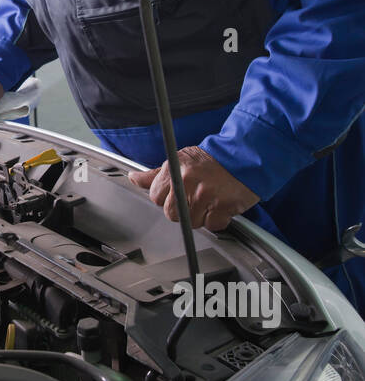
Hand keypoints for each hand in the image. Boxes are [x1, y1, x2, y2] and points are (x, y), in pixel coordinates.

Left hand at [127, 145, 258, 230]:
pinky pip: (212, 225)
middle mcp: (188, 181)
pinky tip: (221, 205)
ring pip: (191, 222)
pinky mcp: (222, 206)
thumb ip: (156, 174)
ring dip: (201, 216)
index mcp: (175, 169)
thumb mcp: (181, 160)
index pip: (155, 196)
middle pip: (171, 213)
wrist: (245, 156)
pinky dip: (217, 219)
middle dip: (182, 209)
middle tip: (195, 198)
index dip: (166, 198)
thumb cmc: (213, 160)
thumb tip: (134, 179)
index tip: (177, 193)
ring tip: (209, 200)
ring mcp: (205, 195)